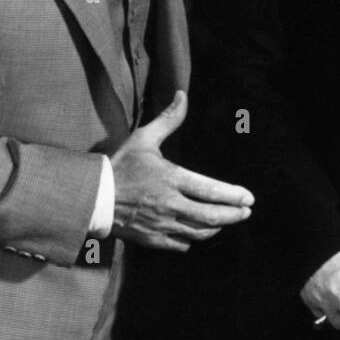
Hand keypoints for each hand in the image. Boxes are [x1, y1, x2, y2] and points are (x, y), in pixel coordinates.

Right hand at [110, 90, 253, 251]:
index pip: (211, 191)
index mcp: (170, 179)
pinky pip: (181, 244)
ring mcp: (161, 224)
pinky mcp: (152, 239)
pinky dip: (193, 239)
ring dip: (216, 227)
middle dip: (234, 215)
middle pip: (211, 216)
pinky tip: (197, 232)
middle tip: (246, 212)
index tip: (249, 198)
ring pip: (199, 232)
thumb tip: (182, 95)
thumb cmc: (119, 165)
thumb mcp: (143, 138)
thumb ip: (168, 120)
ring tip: (226, 220)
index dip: (233, 196)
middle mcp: (169, 204)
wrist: (91, 196)